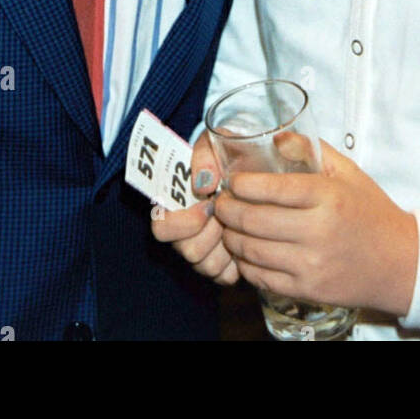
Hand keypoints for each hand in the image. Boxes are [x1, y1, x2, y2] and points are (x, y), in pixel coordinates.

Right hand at [150, 131, 237, 283]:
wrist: (258, 166)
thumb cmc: (231, 153)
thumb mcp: (216, 141)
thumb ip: (205, 155)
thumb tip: (203, 184)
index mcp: (173, 205)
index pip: (161, 228)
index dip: (182, 222)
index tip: (208, 203)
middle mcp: (182, 233)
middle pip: (186, 251)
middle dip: (211, 233)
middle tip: (229, 213)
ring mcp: (202, 252)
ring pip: (206, 266)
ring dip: (226, 244)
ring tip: (239, 221)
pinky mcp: (222, 268)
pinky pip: (225, 277)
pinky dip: (238, 261)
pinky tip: (246, 238)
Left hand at [214, 140, 417, 314]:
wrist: (401, 264)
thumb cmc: (371, 212)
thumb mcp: (348, 172)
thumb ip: (311, 149)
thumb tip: (276, 137)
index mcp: (327, 197)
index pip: (271, 188)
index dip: (241, 184)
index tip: (232, 181)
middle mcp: (318, 232)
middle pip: (254, 220)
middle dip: (227, 210)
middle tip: (220, 203)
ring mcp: (312, 264)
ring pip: (252, 251)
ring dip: (231, 236)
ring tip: (228, 226)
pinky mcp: (308, 290)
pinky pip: (262, 278)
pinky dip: (245, 265)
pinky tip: (245, 253)